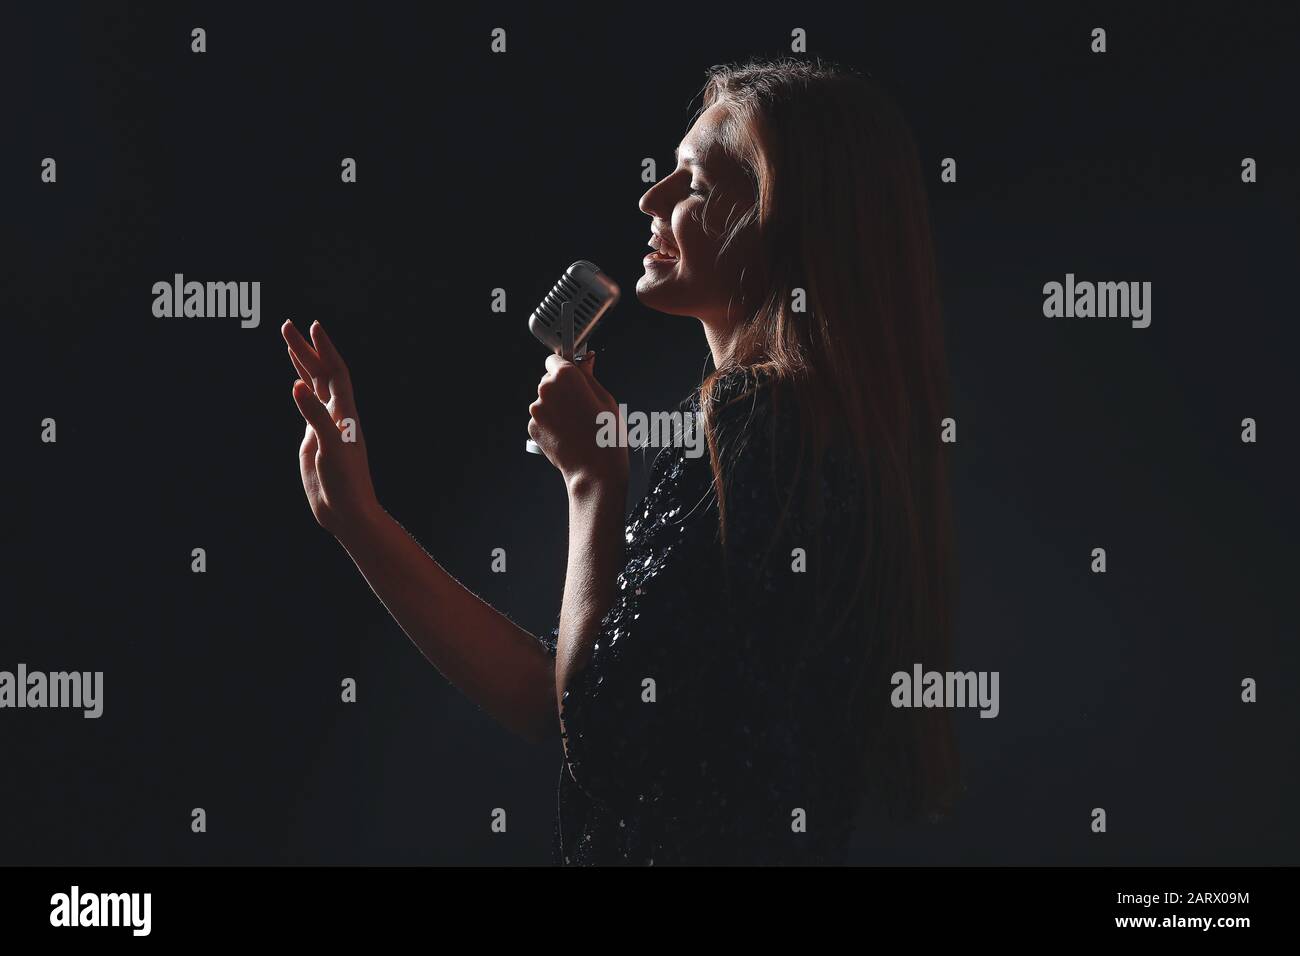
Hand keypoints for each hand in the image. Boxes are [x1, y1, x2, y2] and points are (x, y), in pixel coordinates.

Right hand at [282, 320, 381, 543]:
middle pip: (321, 374)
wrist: (348, 512)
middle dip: (306, 349)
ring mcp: (326, 425)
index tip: (312, 326)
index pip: (335, 372)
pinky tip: (296, 382)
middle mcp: (337, 415)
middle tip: (287, 326)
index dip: (324, 349)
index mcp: (345, 413)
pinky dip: (301, 390)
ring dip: (303, 365)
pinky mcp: (316, 439)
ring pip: (314, 387)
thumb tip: (297, 385)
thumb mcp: (328, 446)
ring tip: (289, 343)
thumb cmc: (345, 482)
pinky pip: (309, 406)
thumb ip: (314, 415)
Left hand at [527, 352, 628, 491]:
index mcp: (565, 377)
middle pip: (549, 380)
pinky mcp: (532, 427)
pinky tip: (568, 433)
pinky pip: (542, 418)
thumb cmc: (605, 436)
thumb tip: (586, 360)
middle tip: (582, 405)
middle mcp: (546, 390)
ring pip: (545, 400)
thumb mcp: (606, 399)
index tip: (574, 375)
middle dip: (562, 388)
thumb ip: (589, 376)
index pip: (556, 359)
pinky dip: (551, 423)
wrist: (594, 470)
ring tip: (577, 423)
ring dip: (556, 406)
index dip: (566, 368)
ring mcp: (537, 410)